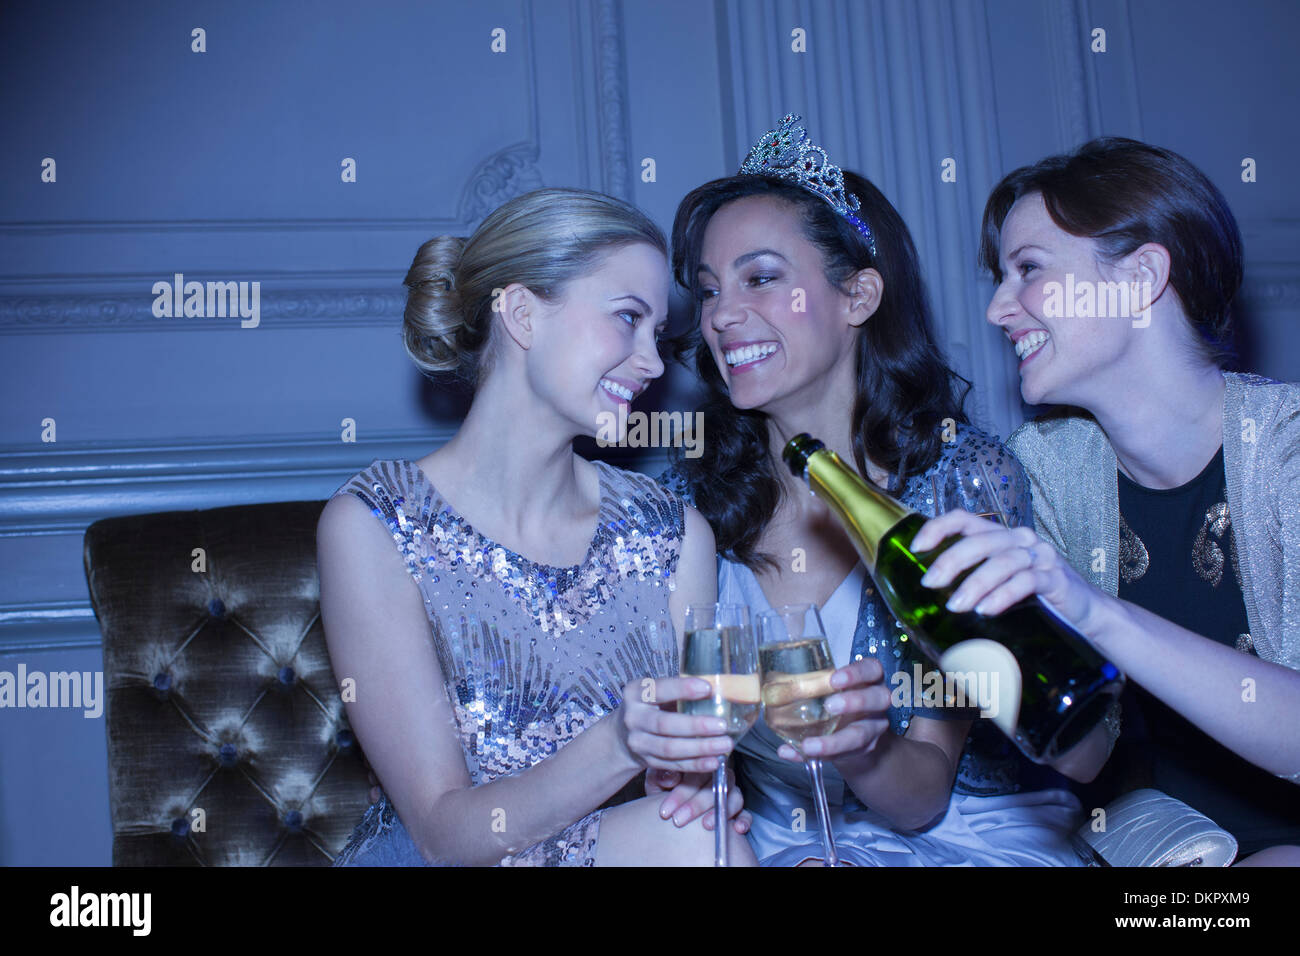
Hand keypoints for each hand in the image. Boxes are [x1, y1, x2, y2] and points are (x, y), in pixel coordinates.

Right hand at [618, 676, 735, 772]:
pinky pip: (674, 765)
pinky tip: (714, 760)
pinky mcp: (648, 762)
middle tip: (722, 725)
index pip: (659, 689)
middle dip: (696, 726)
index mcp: (636, 693)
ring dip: (700, 748)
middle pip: (664, 724)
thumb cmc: (650, 706)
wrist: (623, 734)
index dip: (683, 689)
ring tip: (725, 744)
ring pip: (670, 748)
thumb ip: (680, 690)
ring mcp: (639, 742)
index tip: (707, 688)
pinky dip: (696, 764)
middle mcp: (634, 718)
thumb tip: (720, 690)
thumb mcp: (656, 692)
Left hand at [646, 767, 751, 833]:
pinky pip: (747, 813)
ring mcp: (731, 792)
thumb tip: (669, 777)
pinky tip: (737, 829)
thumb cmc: (664, 790)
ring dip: (719, 812)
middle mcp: (719, 776)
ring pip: (732, 798)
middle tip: (678, 820)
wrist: (672, 807)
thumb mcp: (656, 782)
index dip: (680, 793)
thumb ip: (660, 777)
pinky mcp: (740, 809)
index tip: (665, 810)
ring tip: (705, 825)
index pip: (694, 774)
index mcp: (700, 764)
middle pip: (714, 786)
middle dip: (695, 805)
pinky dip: (744, 820)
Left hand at [776, 658, 890, 761]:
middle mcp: (876, 703)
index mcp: (867, 681)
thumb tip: (758, 683)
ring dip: (835, 740)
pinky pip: (844, 756)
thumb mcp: (829, 690)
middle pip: (879, 698)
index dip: (857, 672)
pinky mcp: (864, 751)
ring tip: (811, 745)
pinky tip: (800, 755)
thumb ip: (802, 685)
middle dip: (855, 701)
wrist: (861, 739)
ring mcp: (874, 728)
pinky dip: (821, 756)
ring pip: (864, 734)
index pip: (872, 669)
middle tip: (829, 706)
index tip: (835, 679)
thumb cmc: (838, 704)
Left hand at [910, 509, 1102, 637]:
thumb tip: (928, 594)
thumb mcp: (999, 582)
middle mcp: (1019, 539)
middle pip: (979, 541)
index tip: (916, 548)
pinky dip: (1003, 595)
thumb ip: (971, 579)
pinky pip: (1026, 581)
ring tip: (956, 606)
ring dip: (974, 584)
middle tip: (930, 584)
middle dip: (950, 561)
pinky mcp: (1056, 578)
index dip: (937, 527)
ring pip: (1001, 562)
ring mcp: (1040, 556)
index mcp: (1000, 536)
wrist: (1084, 612)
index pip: (964, 519)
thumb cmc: (1035, 597)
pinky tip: (987, 610)